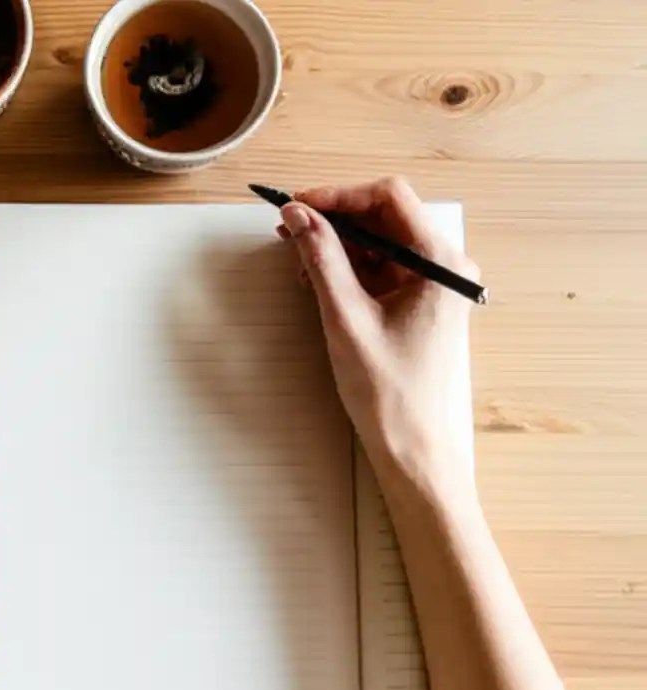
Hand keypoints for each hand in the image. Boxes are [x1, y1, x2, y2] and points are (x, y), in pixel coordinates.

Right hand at [278, 178, 479, 507]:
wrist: (416, 450)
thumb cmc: (392, 395)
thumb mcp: (346, 320)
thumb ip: (321, 260)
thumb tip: (297, 216)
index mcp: (441, 263)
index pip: (388, 198)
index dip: (338, 195)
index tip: (297, 205)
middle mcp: (445, 266)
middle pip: (384, 216)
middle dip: (334, 219)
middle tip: (288, 229)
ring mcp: (433, 285)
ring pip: (378, 242)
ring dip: (337, 245)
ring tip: (297, 261)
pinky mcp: (419, 305)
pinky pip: (380, 269)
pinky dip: (347, 269)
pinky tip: (317, 281)